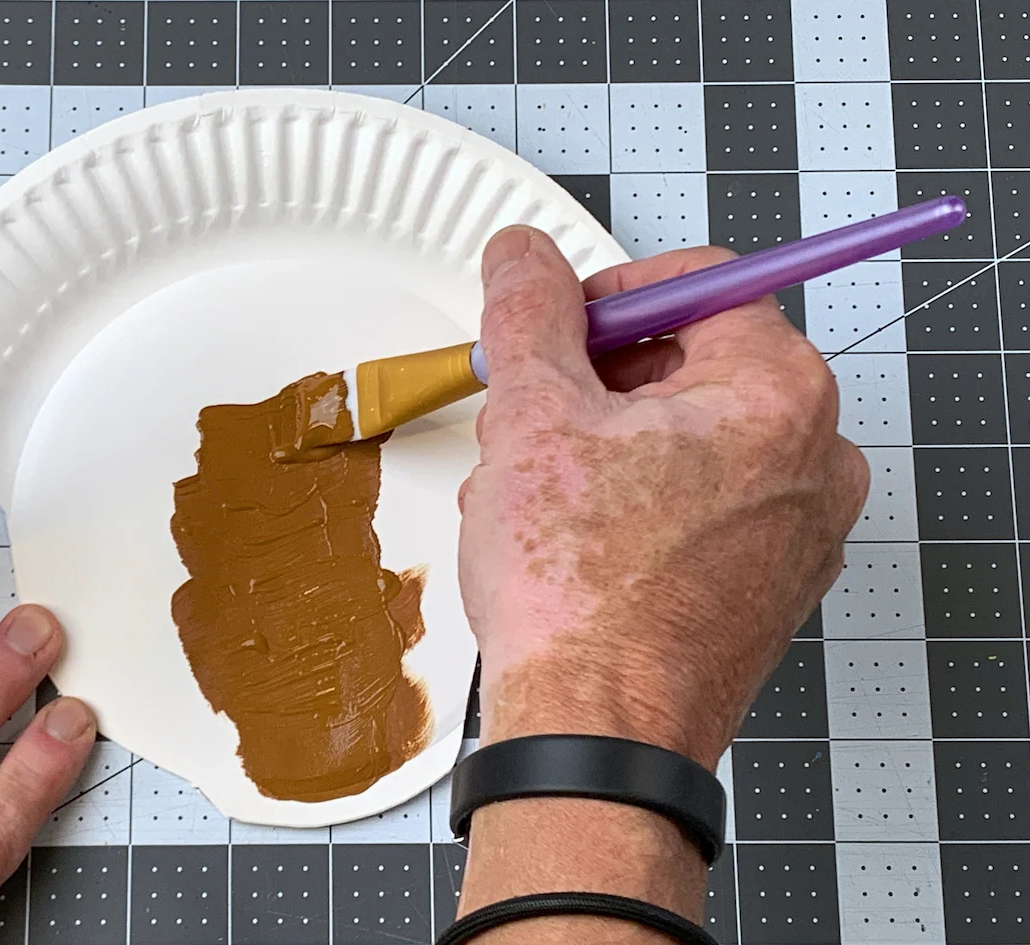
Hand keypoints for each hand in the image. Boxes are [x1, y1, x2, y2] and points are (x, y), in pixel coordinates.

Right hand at [459, 226, 868, 769]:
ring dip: (606, 443)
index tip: (555, 323)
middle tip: (533, 413)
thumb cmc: (582, 598)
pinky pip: (700, 502)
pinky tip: (573, 537)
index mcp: (778, 396)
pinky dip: (636, 499)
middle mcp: (813, 458)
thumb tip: (524, 257)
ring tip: (540, 491)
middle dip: (598, 377)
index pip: (700, 283)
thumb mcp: (533, 418)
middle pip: (696, 360)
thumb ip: (531, 312)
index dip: (608, 292)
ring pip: (690, 436)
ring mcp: (796, 528)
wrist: (597, 736)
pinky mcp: (767, 581)